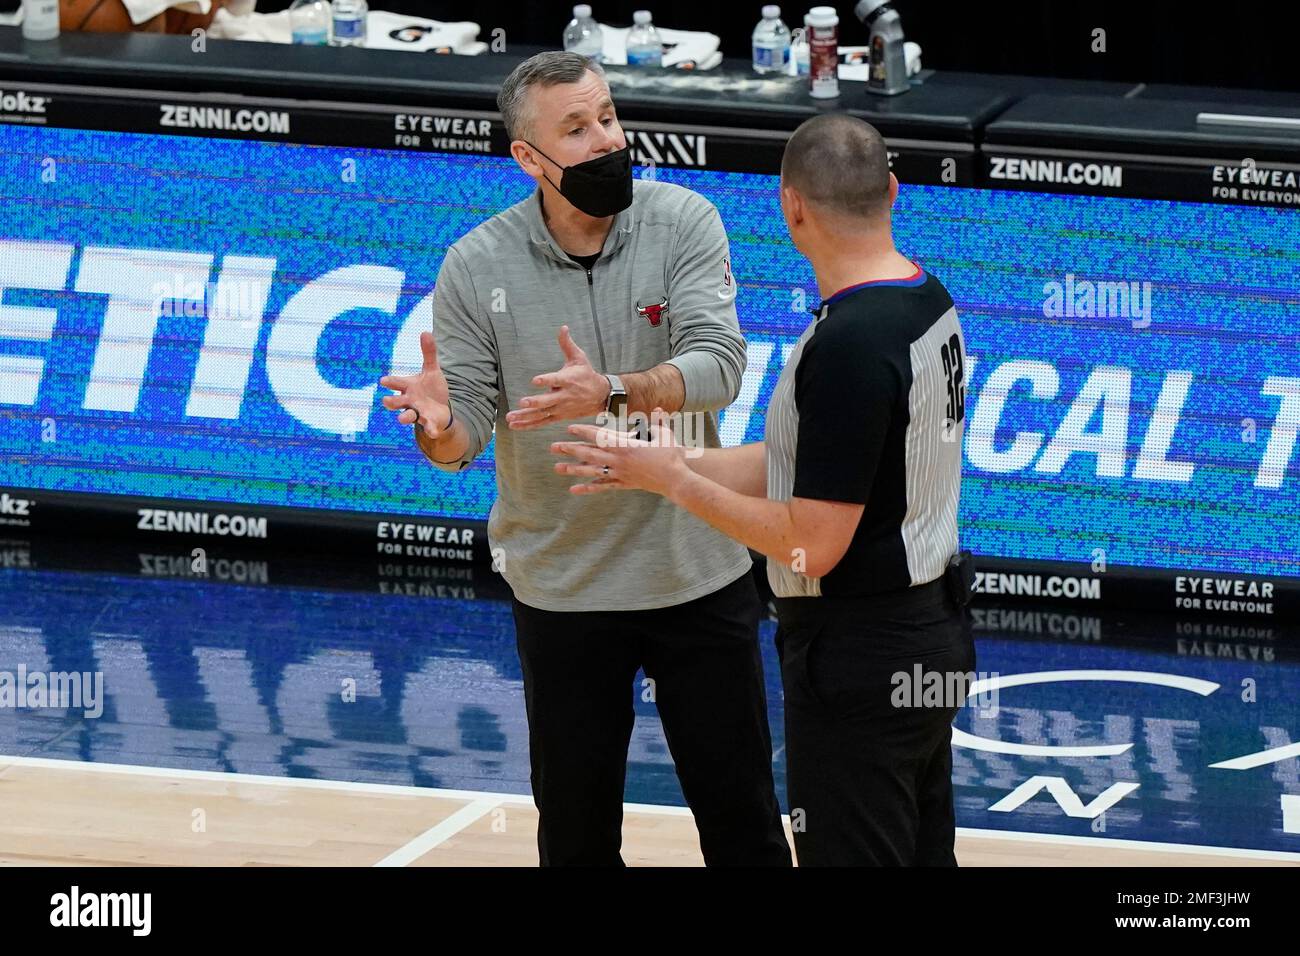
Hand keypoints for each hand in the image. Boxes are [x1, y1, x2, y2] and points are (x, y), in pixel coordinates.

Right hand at [379, 331, 452, 439]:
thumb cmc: (431, 388)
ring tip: (402, 418)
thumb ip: (429, 353)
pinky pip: (428, 427)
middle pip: (395, 402)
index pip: (396, 383)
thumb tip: (425, 331)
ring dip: (404, 417)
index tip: (383, 381)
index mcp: (408, 387)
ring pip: (407, 416)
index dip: (390, 382)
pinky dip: (430, 430)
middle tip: (386, 400)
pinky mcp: (428, 422)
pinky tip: (433, 432)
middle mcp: (409, 400)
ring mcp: (417, 412)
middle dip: (391, 401)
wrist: (441, 408)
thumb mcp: (432, 370)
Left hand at [506, 325, 610, 429]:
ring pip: (542, 414)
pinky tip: (515, 425)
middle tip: (522, 402)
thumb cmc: (586, 374)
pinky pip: (542, 422)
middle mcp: (564, 396)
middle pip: (548, 401)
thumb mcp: (579, 358)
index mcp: (568, 380)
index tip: (535, 380)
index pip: (556, 380)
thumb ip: (567, 344)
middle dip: (535, 403)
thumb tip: (562, 327)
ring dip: (526, 417)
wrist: (601, 396)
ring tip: (510, 418)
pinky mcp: (559, 416)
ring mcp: (561, 408)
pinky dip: (528, 425)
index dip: (546, 380)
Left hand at [551, 409, 692, 497]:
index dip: (584, 431)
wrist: (676, 479)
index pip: (600, 436)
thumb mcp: (665, 434)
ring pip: (592, 470)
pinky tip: (574, 489)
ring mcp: (620, 473)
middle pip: (590, 453)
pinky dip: (588, 487)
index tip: (570, 428)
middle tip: (554, 447)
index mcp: (626, 445)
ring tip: (558, 468)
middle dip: (571, 449)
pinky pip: (603, 486)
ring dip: (574, 469)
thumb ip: (658, 420)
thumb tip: (658, 408)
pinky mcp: (623, 484)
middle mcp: (619, 460)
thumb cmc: (671, 455)